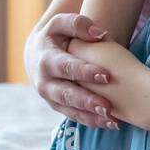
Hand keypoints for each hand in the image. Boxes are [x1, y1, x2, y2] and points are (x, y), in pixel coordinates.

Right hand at [27, 13, 116, 128]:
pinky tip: (112, 124)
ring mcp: (51, 99)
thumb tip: (99, 33)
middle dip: (87, 101)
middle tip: (108, 106)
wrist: (36, 56)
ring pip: (71, 111)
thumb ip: (78, 24)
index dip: (84, 72)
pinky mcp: (59, 108)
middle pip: (66, 94)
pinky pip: (76, 118)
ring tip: (113, 120)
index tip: (106, 75)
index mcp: (46, 61)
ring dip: (91, 117)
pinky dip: (92, 122)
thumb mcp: (60, 25)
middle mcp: (45, 83)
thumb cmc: (55, 37)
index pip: (66, 67)